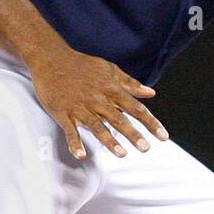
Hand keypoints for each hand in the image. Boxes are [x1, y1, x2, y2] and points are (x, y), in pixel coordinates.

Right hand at [29, 46, 166, 159]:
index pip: (135, 108)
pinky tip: (81, 155)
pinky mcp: (62, 111)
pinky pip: (69, 129)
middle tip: (145, 148)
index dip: (150, 122)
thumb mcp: (109, 69)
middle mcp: (97, 98)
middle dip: (132, 134)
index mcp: (110, 89)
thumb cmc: (82, 65)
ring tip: (121, 154)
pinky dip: (74, 142)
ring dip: (108, 140)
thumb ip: (130, 83)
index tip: (162, 136)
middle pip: (118, 118)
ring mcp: (79, 106)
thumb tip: (150, 93)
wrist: (51, 57)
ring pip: (96, 125)